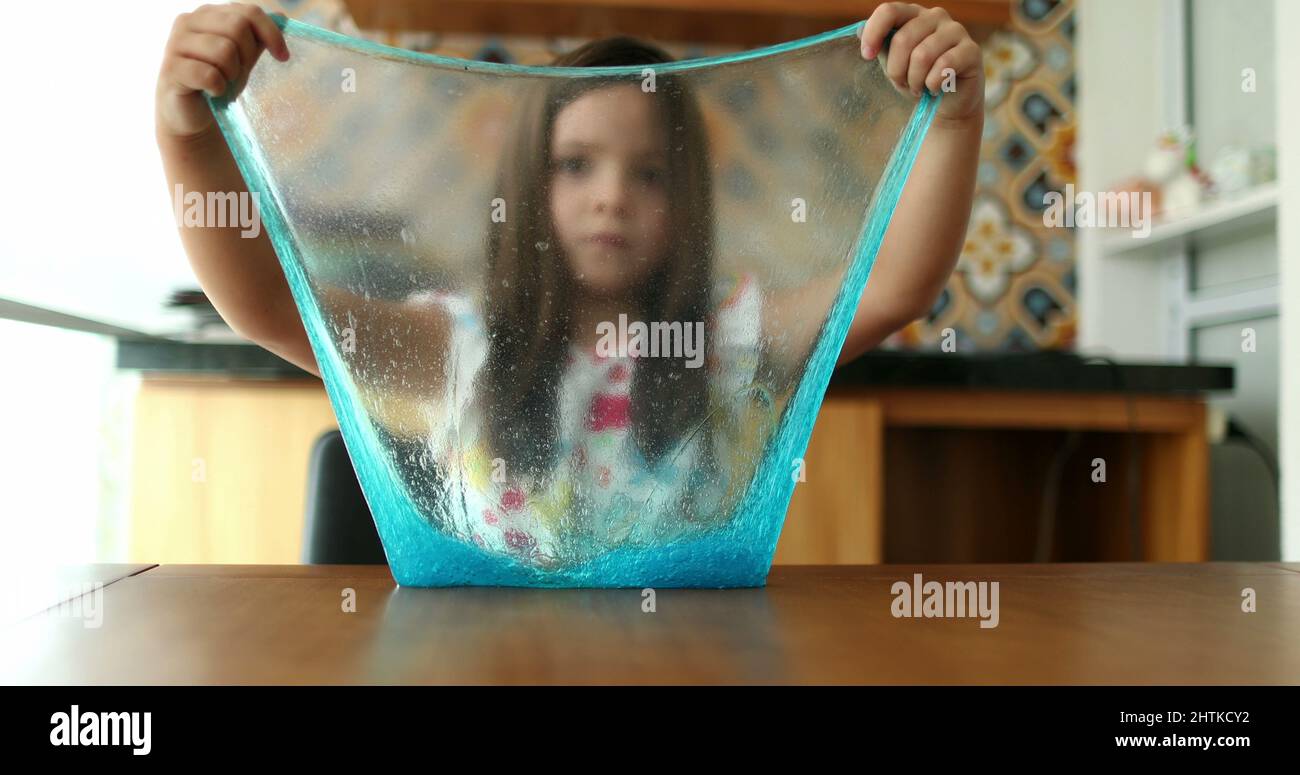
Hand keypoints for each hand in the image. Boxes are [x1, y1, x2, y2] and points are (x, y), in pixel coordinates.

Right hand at [156, 3, 288, 139]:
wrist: (193, 113)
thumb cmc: (218, 80)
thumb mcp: (243, 56)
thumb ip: (258, 36)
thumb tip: (282, 16)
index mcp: (208, 13)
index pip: (249, 11)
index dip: (271, 34)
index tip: (283, 56)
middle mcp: (188, 21)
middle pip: (237, 27)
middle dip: (247, 56)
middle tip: (238, 73)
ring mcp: (176, 43)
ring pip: (224, 50)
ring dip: (231, 74)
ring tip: (222, 82)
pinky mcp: (171, 69)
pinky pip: (209, 75)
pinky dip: (218, 88)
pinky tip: (212, 92)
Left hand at [859, 3, 983, 124]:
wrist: (948, 102)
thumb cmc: (918, 78)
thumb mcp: (894, 62)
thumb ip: (881, 45)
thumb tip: (859, 29)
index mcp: (913, 15)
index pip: (889, 11)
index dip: (874, 33)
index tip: (866, 55)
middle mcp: (935, 16)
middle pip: (903, 39)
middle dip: (896, 70)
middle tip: (902, 83)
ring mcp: (955, 30)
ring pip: (922, 55)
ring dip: (915, 80)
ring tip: (919, 87)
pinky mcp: (971, 50)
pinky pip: (944, 65)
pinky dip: (933, 84)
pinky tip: (935, 88)